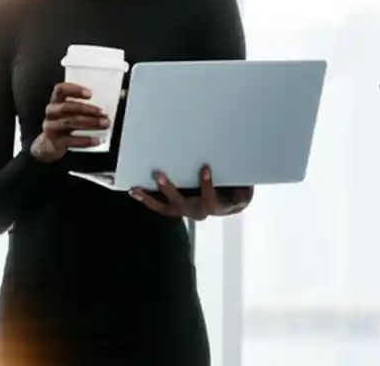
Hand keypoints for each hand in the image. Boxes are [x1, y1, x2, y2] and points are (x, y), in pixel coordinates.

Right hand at [31, 82, 108, 162]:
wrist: (49, 146)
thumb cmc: (68, 122)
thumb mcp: (75, 111)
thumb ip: (92, 103)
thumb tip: (123, 94)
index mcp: (56, 100)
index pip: (60, 89)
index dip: (74, 89)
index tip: (90, 94)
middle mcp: (51, 112)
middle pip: (67, 107)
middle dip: (87, 109)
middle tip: (103, 113)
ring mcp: (51, 126)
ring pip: (70, 122)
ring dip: (89, 123)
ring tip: (105, 124)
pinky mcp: (55, 141)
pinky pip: (70, 140)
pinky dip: (85, 140)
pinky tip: (98, 140)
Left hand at [130, 165, 252, 220]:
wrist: (230, 204)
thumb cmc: (236, 192)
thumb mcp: (244, 190)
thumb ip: (242, 188)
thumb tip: (241, 179)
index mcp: (217, 206)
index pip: (211, 199)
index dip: (207, 185)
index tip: (205, 168)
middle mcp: (199, 211)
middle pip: (182, 204)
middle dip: (169, 190)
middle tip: (159, 174)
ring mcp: (185, 211)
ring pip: (166, 208)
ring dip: (150, 198)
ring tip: (136, 188)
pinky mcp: (176, 208)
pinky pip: (160, 207)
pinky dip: (148, 199)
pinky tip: (135, 191)